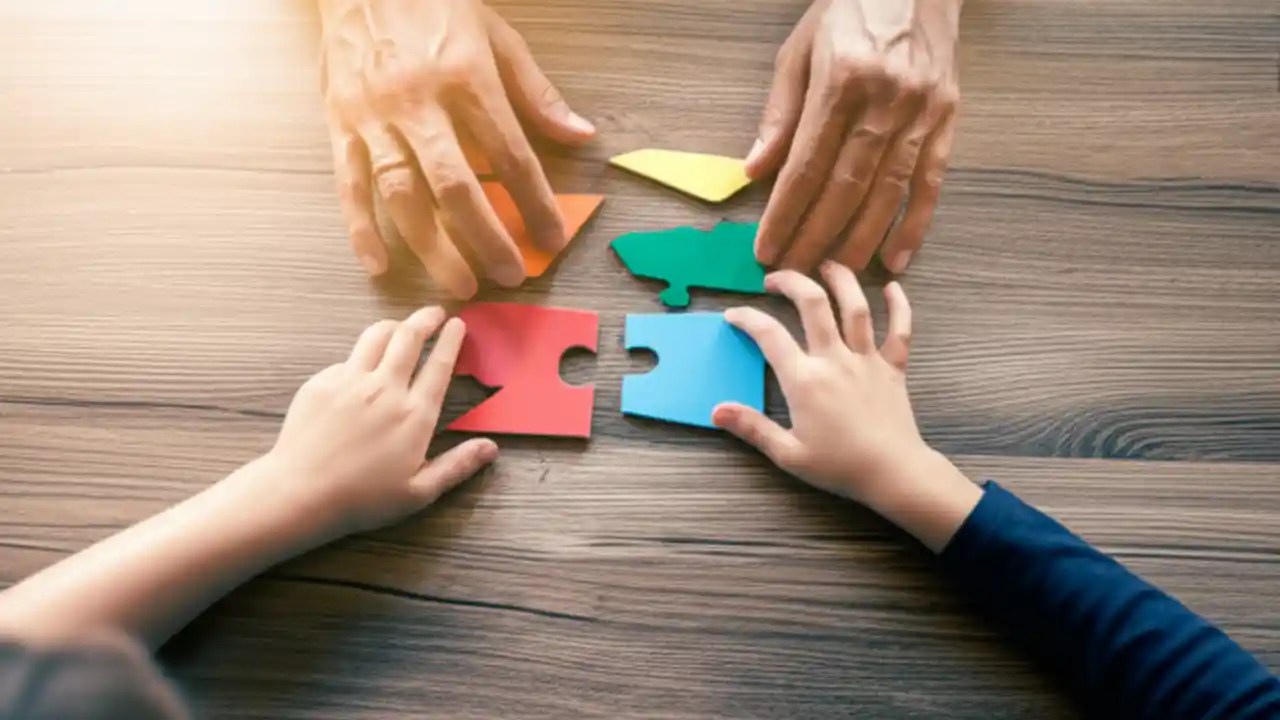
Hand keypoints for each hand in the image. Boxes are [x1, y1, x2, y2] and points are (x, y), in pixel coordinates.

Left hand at [267, 306, 497, 535]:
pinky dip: (360, 355)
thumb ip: (456, 466)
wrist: (300, 494)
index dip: (451, 340)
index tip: (458, 324)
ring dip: (394, 326)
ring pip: (376, 336)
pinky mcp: (321, 383)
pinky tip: (361, 367)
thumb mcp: (419, 492)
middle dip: (426, 319)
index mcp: (414, 415)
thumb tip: (491, 448)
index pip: (439, 365)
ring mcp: (350, 382)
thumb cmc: (362, 499)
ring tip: (401, 326)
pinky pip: (347, 359)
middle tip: (435, 313)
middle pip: (409, 337)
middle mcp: (385, 389)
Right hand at [319, 0, 595, 296]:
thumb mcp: (497, 37)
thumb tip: (580, 136)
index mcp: (466, 78)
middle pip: (455, 186)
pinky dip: (361, 229)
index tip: (552, 238)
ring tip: (460, 284)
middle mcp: (418, 103)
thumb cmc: (435, 6)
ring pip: (402, 195)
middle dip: (487, 238)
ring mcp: (374, 118)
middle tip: (510, 275)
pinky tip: (379, 265)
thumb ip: (537, 93)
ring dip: (432, 247)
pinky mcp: (340, 126)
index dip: (534, 202)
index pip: (509, 154)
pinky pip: (349, 185)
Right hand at [713, 264, 923, 503]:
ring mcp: (866, 360)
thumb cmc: (839, 467)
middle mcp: (834, 360)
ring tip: (828, 264)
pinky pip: (900, 330)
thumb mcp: (788, 454)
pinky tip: (893, 288)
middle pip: (812, 305)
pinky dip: (899, 306)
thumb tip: (716, 411)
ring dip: (841, 280)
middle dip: (791, 283)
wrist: (893, 474)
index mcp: (804, 380)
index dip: (747, 318)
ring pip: (855, 307)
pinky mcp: (893, 368)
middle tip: (775, 278)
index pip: (769, 336)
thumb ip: (752, 427)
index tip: (734, 314)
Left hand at [748, 0, 960, 274]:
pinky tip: (897, 259)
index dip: (785, 214)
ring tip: (835, 276)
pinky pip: (931, 183)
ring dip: (859, 242)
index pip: (807, 166)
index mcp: (842, 82)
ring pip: (887, 193)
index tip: (766, 249)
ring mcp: (921, 113)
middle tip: (794, 275)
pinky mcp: (947, 119)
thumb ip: (779, 114)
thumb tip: (754, 171)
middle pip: (845, 188)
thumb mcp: (800, 51)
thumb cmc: (849, 9)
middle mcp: (886, 101)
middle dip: (815, 238)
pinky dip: (915, 225)